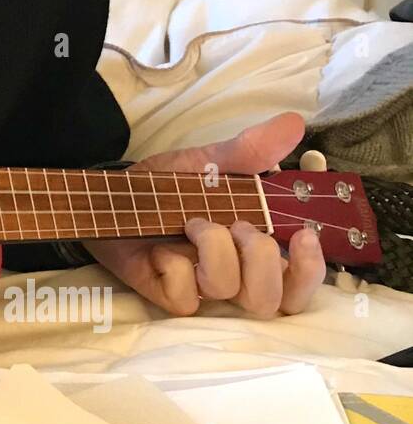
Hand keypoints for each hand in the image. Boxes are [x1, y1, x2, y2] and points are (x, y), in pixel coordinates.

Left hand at [84, 112, 325, 317]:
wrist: (112, 195)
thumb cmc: (168, 186)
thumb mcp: (209, 162)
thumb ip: (250, 150)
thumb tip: (294, 124)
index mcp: (255, 249)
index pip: (301, 282)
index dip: (311, 269)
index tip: (304, 235)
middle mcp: (235, 275)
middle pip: (274, 300)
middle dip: (263, 260)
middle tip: (239, 226)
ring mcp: (201, 288)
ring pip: (233, 294)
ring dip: (218, 253)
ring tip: (193, 224)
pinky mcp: (167, 294)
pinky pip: (186, 299)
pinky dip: (175, 268)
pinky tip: (161, 250)